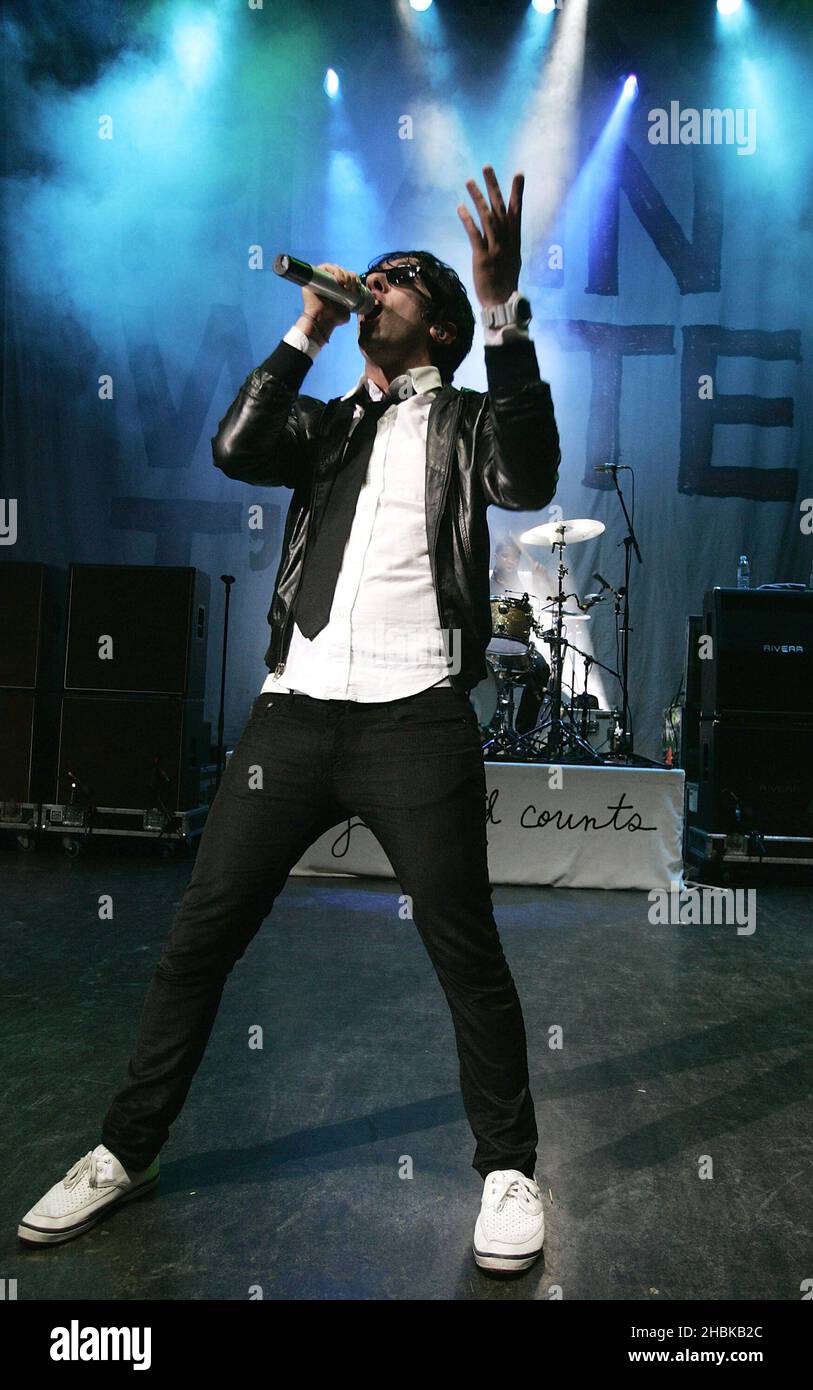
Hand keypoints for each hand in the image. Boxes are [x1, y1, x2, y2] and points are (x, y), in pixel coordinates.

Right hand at [299, 262, 359, 337]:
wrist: (322, 322)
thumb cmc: (333, 319)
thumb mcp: (346, 312)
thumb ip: (351, 307)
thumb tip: (357, 304)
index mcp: (337, 288)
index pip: (347, 276)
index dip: (353, 278)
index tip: (357, 286)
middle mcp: (329, 282)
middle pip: (342, 271)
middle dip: (349, 277)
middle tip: (351, 288)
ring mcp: (321, 279)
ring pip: (335, 268)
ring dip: (343, 274)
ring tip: (345, 285)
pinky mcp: (313, 277)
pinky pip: (324, 267)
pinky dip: (333, 270)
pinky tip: (338, 279)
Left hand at [457, 166, 522, 307]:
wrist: (501, 305)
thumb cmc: (504, 284)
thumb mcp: (511, 260)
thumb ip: (507, 243)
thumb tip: (504, 232)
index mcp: (514, 241)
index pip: (516, 212)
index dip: (517, 192)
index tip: (518, 173)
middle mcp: (507, 242)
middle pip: (500, 209)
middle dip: (494, 186)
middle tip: (487, 167)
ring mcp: (496, 249)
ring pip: (487, 218)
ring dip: (478, 198)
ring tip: (469, 181)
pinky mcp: (483, 259)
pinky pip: (475, 235)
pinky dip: (468, 220)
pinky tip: (461, 207)